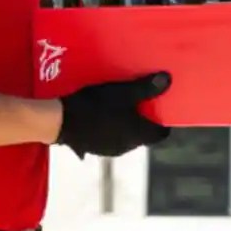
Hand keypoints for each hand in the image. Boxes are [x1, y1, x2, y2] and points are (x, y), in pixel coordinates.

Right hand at [55, 72, 171, 157]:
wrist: (61, 120)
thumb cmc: (96, 104)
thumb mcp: (122, 92)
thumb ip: (145, 87)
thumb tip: (168, 80)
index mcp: (138, 135)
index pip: (160, 135)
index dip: (163, 123)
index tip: (161, 109)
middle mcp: (127, 147)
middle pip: (143, 135)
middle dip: (143, 120)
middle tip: (141, 102)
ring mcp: (110, 150)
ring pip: (126, 137)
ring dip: (127, 125)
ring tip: (121, 107)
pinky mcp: (95, 149)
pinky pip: (110, 138)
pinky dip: (112, 128)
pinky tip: (102, 115)